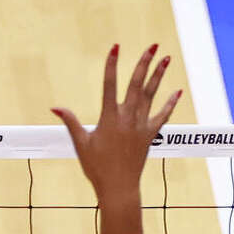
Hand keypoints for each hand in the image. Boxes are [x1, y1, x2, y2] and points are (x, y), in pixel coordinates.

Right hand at [53, 44, 182, 204]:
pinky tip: (177, 91)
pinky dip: (170, 104)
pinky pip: (162, 116)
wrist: (119, 187)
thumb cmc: (97, 167)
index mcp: (109, 118)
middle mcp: (127, 118)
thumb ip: (70, 122)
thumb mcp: (81, 144)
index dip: (112, 65)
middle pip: (137, 84)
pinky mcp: (150, 135)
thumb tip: (55, 107)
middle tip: (152, 46)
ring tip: (166, 58)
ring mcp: (141, 125)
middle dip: (144, 63)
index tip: (115, 48)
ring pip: (151, 95)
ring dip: (159, 76)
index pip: (110, 85)